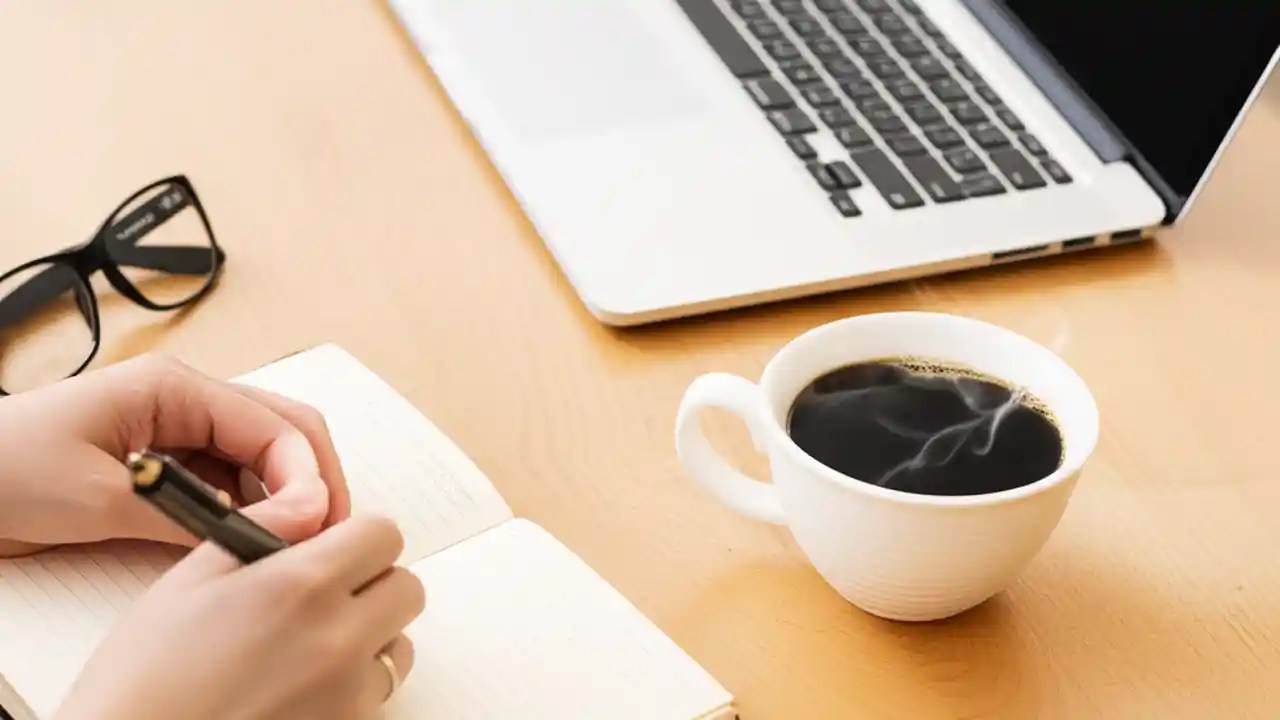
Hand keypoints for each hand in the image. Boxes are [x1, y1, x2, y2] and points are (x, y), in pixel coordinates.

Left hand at [0, 354, 350, 554]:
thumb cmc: (3, 468)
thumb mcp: (96, 497)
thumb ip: (185, 514)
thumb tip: (254, 534)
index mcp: (175, 387)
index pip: (274, 423)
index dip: (307, 474)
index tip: (315, 524)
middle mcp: (189, 400)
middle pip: (286, 429)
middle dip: (315, 478)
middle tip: (328, 534)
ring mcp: (182, 430)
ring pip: (266, 456)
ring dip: (290, 494)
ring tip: (297, 542)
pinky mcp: (170, 462)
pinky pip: (233, 480)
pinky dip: (255, 508)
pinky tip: (254, 540)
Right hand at [55, 516, 425, 719]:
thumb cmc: (143, 679)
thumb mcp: (189, 580)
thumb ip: (262, 528)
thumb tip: (308, 503)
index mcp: (300, 585)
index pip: (383, 535)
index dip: (359, 538)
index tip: (335, 551)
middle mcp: (338, 636)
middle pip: (406, 588)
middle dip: (373, 584)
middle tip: (325, 597)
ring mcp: (348, 692)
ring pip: (399, 646)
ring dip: (371, 638)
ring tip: (310, 648)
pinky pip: (378, 695)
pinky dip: (355, 686)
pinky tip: (303, 687)